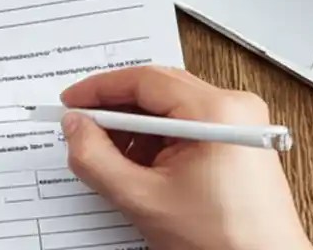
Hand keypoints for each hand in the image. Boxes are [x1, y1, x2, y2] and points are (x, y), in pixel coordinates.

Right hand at [60, 66, 311, 249]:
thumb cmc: (223, 241)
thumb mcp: (143, 199)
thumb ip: (96, 158)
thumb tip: (75, 127)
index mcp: (217, 112)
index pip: (145, 80)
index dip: (100, 89)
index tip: (72, 101)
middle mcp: (235, 107)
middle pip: (158, 90)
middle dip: (116, 112)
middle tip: (84, 128)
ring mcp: (241, 122)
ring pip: (170, 108)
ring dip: (136, 129)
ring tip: (114, 160)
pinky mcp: (239, 138)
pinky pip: (187, 125)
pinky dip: (158, 141)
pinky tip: (142, 167)